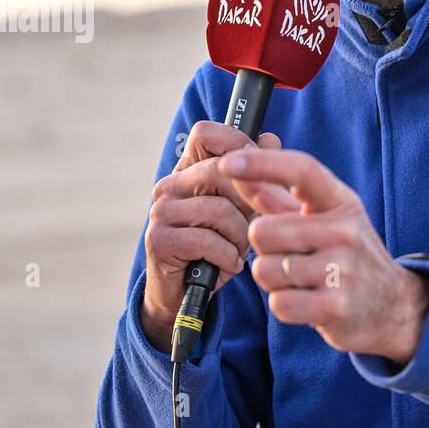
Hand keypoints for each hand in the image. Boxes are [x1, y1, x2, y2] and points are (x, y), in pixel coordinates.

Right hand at [139, 121, 292, 348]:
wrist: (189, 293)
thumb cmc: (220, 247)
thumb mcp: (245, 211)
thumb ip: (258, 177)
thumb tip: (270, 139)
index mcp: (189, 170)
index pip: (207, 134)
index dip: (238, 144)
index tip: (258, 173)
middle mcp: (170, 185)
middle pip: (221, 171)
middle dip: (249, 202)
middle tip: (255, 225)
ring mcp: (161, 211)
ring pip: (219, 209)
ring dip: (241, 236)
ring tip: (240, 250)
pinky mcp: (158, 240)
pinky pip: (208, 241)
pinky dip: (228, 257)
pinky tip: (228, 264)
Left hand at [219, 147, 428, 363]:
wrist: (395, 306)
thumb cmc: (347, 257)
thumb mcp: (323, 220)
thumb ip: (277, 198)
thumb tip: (238, 166)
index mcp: (342, 203)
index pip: (302, 170)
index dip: (262, 164)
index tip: (229, 163)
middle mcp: (345, 231)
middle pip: (264, 230)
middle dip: (263, 248)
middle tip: (289, 256)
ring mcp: (343, 269)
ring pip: (266, 270)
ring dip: (274, 280)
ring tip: (302, 281)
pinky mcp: (336, 306)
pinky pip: (279, 302)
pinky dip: (285, 304)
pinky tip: (307, 301)